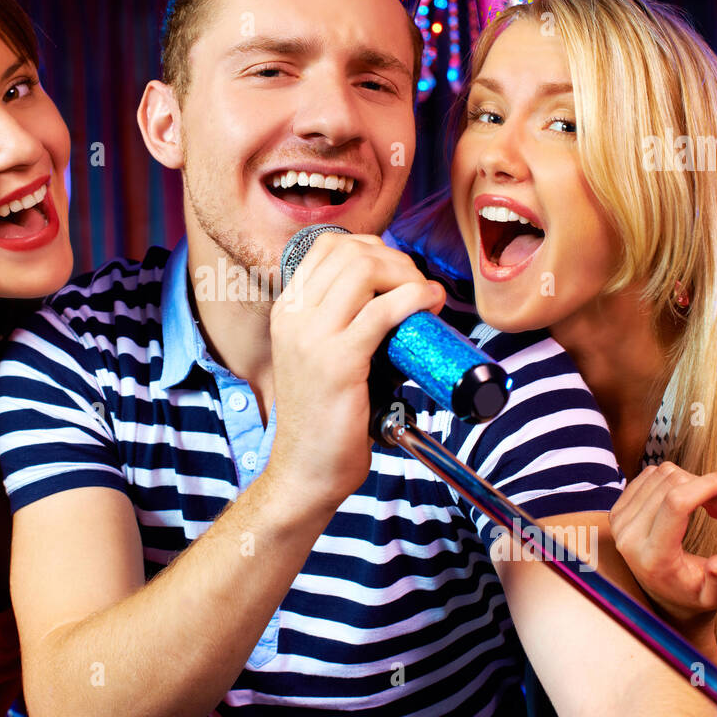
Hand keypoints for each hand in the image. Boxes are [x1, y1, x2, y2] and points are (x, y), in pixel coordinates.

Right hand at [266, 232, 445, 512]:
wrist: (304, 470)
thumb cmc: (323, 418)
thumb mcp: (319, 356)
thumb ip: (343, 323)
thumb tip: (393, 295)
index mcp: (287, 311)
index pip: (328, 247)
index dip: (372, 248)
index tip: (398, 273)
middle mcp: (293, 317)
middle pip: (350, 252)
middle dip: (395, 260)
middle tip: (417, 288)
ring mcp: (312, 337)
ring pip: (365, 270)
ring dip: (407, 275)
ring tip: (424, 298)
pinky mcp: (338, 362)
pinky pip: (383, 311)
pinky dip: (414, 299)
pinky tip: (429, 306)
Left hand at [608, 462, 716, 638]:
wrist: (662, 594)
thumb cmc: (694, 594)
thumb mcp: (714, 597)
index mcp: (653, 557)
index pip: (676, 504)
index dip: (706, 485)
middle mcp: (629, 536)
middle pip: (671, 485)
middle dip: (707, 488)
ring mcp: (619, 521)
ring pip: (661, 475)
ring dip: (693, 483)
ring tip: (711, 508)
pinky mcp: (617, 510)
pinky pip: (650, 475)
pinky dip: (676, 481)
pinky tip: (689, 500)